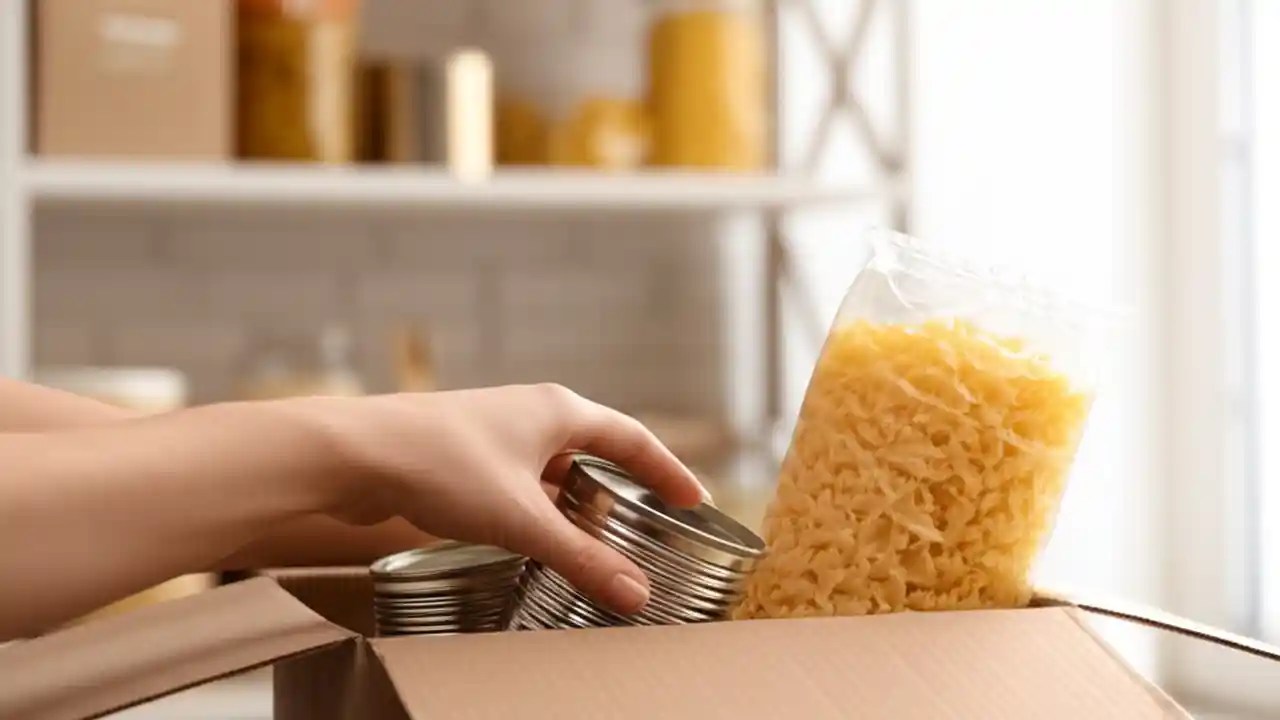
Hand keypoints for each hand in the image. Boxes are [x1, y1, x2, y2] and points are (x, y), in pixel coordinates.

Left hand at [301, 384, 707, 613]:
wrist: (352, 453)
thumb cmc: (440, 466)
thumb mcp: (521, 520)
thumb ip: (581, 559)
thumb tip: (636, 595)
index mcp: (557, 411)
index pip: (631, 438)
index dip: (667, 470)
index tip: (694, 499)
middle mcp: (529, 414)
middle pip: (593, 452)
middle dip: (621, 492)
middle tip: (648, 529)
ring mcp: (494, 434)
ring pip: (552, 472)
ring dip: (576, 506)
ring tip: (598, 545)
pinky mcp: (464, 457)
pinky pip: (519, 484)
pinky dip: (538, 512)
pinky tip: (536, 542)